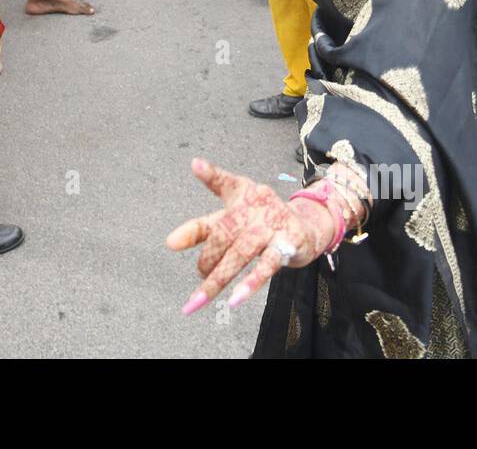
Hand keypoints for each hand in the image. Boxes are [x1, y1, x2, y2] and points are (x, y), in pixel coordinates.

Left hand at [166, 158, 328, 311]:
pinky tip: (235, 300)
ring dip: (220, 276)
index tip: (189, 192)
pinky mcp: (288, 245)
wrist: (308, 226)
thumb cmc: (260, 219)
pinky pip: (267, 266)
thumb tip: (168, 242)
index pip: (223, 184)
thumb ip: (201, 228)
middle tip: (199, 275)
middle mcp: (257, 207)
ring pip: (241, 252)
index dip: (210, 176)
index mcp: (242, 193)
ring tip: (201, 295)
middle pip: (225, 232)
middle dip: (207, 258)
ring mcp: (273, 226)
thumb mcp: (232, 216)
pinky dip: (250, 283)